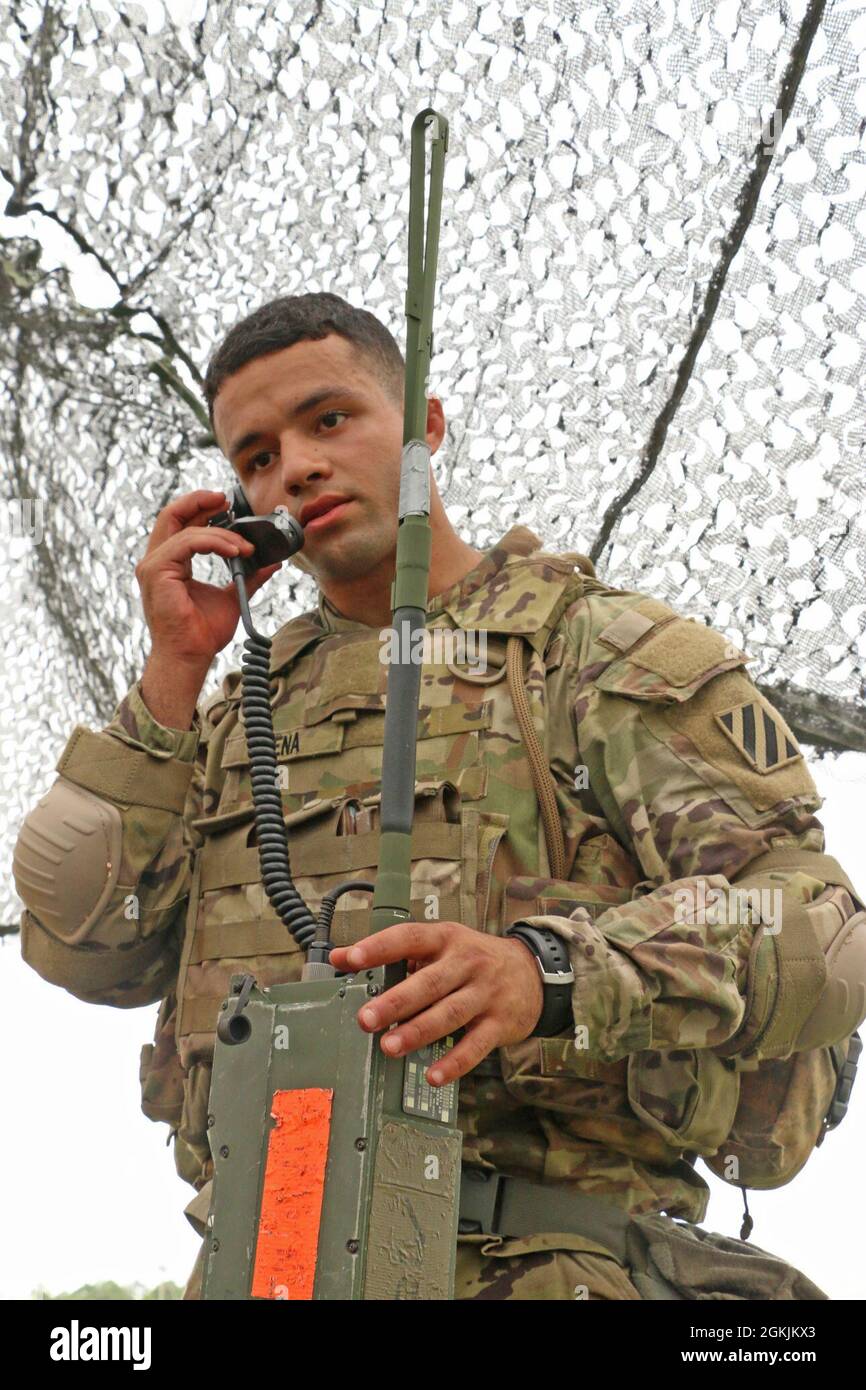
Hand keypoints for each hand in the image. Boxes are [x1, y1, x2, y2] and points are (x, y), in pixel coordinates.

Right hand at [135, 488, 282, 671]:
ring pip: (186, 530)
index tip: (227, 505)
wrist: (191, 656)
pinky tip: (236, 552)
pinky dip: (215, 542)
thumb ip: (248, 577)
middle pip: (171, 515)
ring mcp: (153, 566)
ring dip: (221, 533)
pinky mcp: (157, 572)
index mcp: (169, 564)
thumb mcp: (232, 596)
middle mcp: (156, 561)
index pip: (179, 524)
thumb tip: (271, 563)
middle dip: (200, 501)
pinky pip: (188, 543)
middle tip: (226, 498)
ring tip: (245, 547)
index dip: (201, 509)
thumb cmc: (203, 633)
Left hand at [328, 921, 544, 1085]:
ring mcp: (484, 993)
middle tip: (365, 1019)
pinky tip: (434, 1075)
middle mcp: (466, 963)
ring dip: (418, 1032)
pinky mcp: (499, 1023)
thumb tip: (340, 959)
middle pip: (428, 983)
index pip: (408, 938)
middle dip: (395, 1002)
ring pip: (448, 1014)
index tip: (351, 959)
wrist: (532, 972)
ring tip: (390, 1047)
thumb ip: (393, 953)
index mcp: (446, 939)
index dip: (379, 948)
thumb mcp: (439, 946)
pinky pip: (475, 1046)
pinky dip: (454, 1062)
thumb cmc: (473, 960)